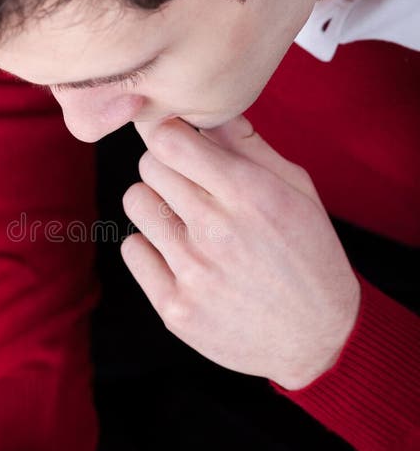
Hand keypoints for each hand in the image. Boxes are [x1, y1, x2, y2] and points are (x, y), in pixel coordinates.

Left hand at [121, 114, 360, 390]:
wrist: (318, 337)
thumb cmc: (309, 254)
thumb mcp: (298, 191)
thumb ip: (249, 147)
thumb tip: (206, 113)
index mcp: (250, 194)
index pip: (169, 140)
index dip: (172, 136)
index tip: (181, 145)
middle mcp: (217, 229)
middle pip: (149, 167)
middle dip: (167, 169)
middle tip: (189, 188)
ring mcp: (193, 271)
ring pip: (137, 203)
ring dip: (157, 206)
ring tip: (185, 222)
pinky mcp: (174, 307)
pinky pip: (133, 249)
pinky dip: (151, 248)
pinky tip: (180, 257)